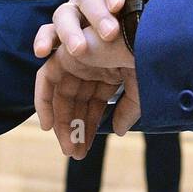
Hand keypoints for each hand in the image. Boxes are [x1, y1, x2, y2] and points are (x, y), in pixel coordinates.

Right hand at [33, 0, 150, 55]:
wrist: (139, 35)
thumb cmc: (149, 16)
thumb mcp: (159, 6)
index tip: (118, 5)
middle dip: (97, 13)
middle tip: (110, 34)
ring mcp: (75, 8)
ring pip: (64, 13)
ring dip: (70, 30)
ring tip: (79, 50)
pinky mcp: (62, 29)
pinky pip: (49, 32)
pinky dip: (45, 40)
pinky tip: (42, 51)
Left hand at [34, 26, 140, 158]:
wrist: (145, 37)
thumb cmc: (149, 59)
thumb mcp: (140, 91)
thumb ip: (127, 110)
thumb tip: (118, 131)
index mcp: (110, 70)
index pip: (93, 102)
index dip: (88, 127)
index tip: (84, 150)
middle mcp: (92, 64)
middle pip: (76, 100)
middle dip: (74, 128)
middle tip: (75, 154)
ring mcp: (78, 57)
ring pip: (61, 94)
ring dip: (62, 122)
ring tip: (68, 147)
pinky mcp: (66, 52)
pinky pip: (46, 78)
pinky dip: (43, 100)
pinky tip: (49, 126)